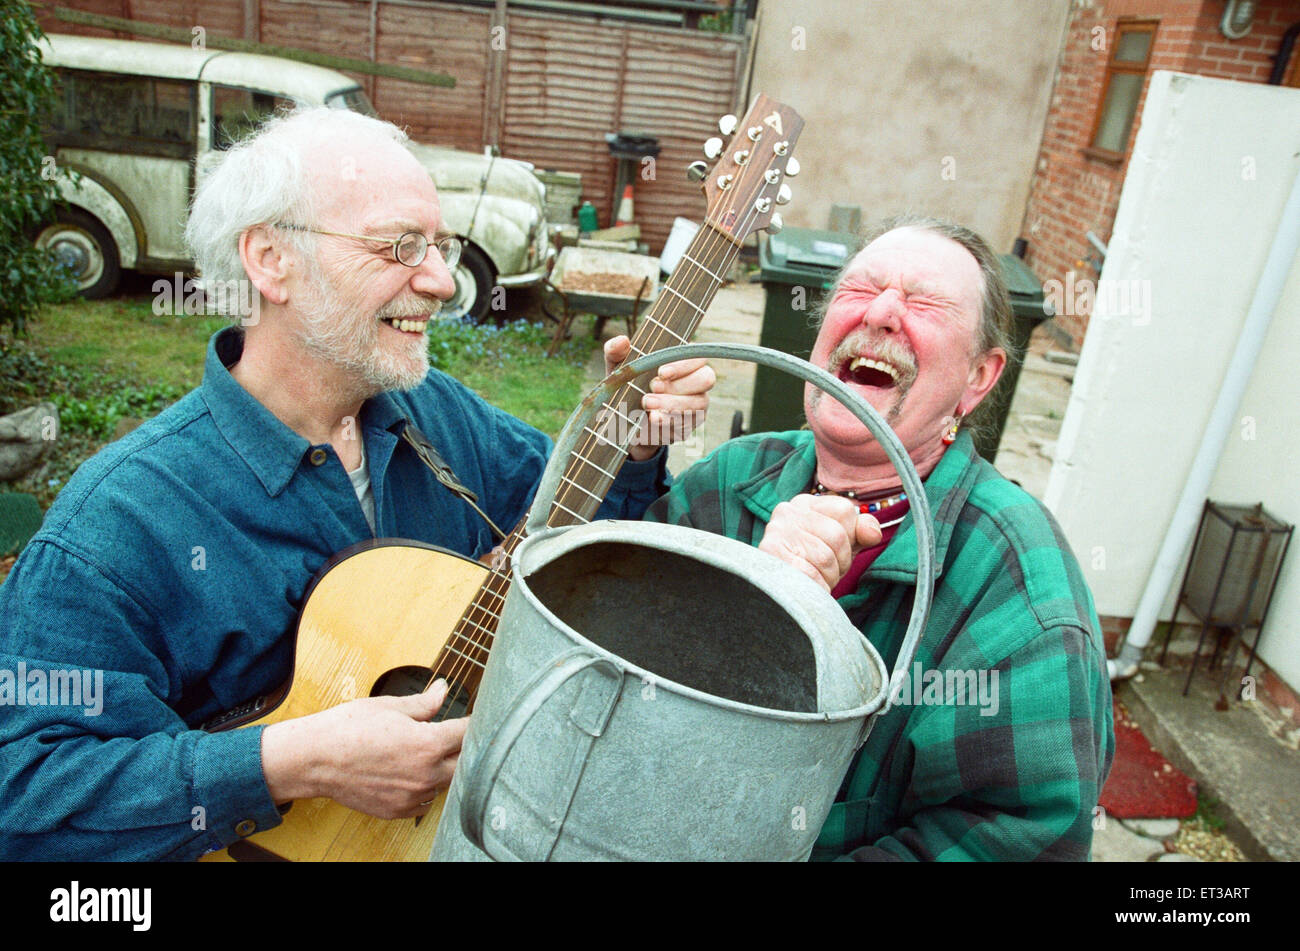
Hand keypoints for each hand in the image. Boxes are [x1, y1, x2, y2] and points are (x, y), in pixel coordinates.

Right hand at [262, 679, 468, 818]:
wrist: (314, 758)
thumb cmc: (349, 728)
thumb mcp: (391, 706)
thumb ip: (425, 703)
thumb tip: (444, 690)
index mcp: (428, 744)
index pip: (468, 734)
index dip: (474, 723)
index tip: (476, 717)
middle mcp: (425, 774)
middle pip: (464, 764)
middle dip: (462, 749)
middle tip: (453, 737)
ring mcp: (412, 796)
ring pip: (443, 784)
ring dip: (442, 769)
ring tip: (425, 754)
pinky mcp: (397, 810)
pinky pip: (423, 801)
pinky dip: (423, 789)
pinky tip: (410, 774)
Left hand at [603, 335, 714, 460]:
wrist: (623, 419)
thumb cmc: (626, 385)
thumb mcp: (617, 368)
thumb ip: (616, 351)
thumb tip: (622, 341)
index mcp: (683, 362)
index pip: (698, 357)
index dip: (684, 365)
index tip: (661, 373)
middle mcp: (696, 382)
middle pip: (706, 379)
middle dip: (678, 386)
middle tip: (652, 389)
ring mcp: (696, 406)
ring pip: (699, 404)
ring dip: (672, 406)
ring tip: (648, 406)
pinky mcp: (688, 426)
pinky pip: (688, 425)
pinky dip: (669, 423)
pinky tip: (652, 421)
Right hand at [758, 494, 882, 591]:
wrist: (776, 594)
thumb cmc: (811, 565)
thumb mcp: (840, 545)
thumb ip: (860, 532)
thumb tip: (872, 534)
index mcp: (805, 503)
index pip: (844, 510)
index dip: (850, 537)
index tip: (835, 550)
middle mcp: (787, 511)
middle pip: (837, 535)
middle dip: (840, 561)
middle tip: (826, 570)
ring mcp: (776, 533)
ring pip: (825, 558)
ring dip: (828, 577)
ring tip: (815, 578)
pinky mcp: (770, 556)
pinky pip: (811, 575)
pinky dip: (817, 588)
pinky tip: (808, 588)